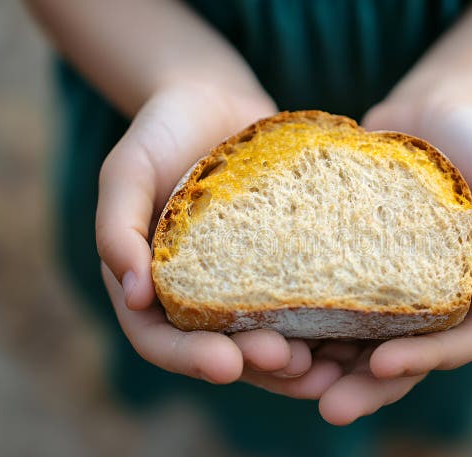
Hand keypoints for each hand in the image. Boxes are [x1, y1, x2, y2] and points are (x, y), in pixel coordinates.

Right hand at [96, 83, 341, 395]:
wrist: (214, 101)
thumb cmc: (161, 132)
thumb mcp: (127, 170)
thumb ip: (116, 227)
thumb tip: (133, 295)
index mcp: (152, 287)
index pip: (162, 339)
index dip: (191, 359)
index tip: (226, 364)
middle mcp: (199, 297)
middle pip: (222, 351)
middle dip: (256, 366)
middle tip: (290, 364)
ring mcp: (244, 286)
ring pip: (267, 340)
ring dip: (296, 365)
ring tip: (327, 371)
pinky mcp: (284, 268)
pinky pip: (302, 306)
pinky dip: (324, 328)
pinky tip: (355, 336)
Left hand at [307, 99, 471, 424]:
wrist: (428, 118)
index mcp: (469, 297)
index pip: (454, 343)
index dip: (423, 361)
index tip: (383, 365)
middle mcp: (423, 305)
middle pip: (397, 360)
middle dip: (365, 389)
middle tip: (330, 410)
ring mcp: (381, 290)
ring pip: (352, 342)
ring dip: (323, 369)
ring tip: (286, 379)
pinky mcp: (343, 266)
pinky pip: (321, 301)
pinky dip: (298, 321)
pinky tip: (266, 330)